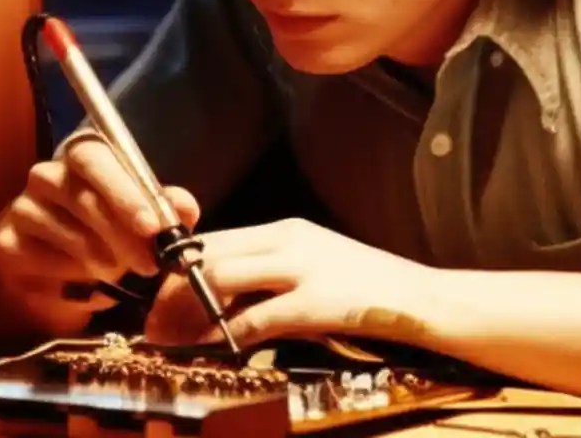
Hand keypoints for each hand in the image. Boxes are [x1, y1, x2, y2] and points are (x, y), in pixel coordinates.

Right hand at [0, 132, 200, 332]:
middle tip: (149, 264)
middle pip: (82, 195)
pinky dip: (73, 276)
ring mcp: (22, 208)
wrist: (53, 280)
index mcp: (82, 159)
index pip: (93, 155)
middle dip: (122, 233)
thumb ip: (163, 210)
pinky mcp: (6, 243)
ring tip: (118, 272)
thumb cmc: (102, 240)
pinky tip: (83, 281)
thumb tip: (185, 209)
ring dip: (103, 259)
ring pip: (70, 233)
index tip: (152, 227)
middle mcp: (47, 176)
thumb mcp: (140, 224)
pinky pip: (47, 260)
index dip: (124, 190)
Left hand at [146, 218, 434, 348]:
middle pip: (208, 256)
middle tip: (155, 325)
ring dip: (188, 313)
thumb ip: (270, 275)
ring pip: (220, 279)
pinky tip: (212, 350)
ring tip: (173, 339)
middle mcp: (288, 241)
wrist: (425, 300)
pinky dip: (225, 336)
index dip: (179, 270)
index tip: (161, 298)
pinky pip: (255, 319)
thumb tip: (221, 299)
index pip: (214, 240)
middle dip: (172, 293)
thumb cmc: (370, 289)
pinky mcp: (316, 303)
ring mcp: (302, 269)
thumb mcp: (314, 267)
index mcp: (284, 231)